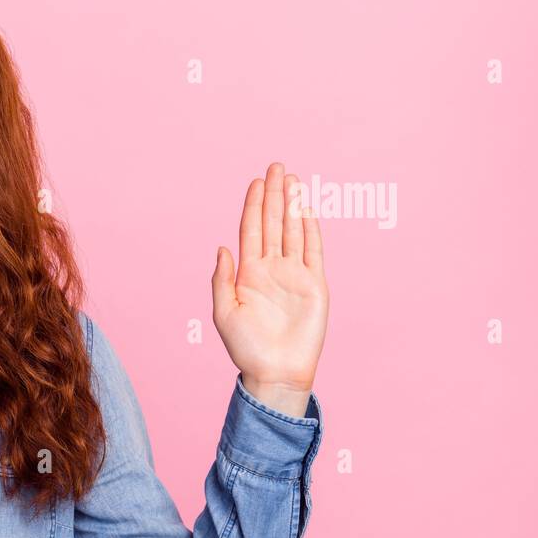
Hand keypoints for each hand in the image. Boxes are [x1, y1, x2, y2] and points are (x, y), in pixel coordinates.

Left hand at [212, 161, 328, 416]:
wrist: (275, 371)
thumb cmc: (246, 348)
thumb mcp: (223, 312)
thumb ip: (222, 279)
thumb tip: (223, 247)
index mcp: (248, 273)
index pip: (252, 230)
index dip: (253, 205)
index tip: (255, 181)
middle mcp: (272, 269)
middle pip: (274, 223)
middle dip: (274, 195)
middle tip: (275, 166)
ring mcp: (295, 274)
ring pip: (294, 231)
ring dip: (293, 205)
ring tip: (292, 179)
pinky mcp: (315, 284)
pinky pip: (314, 250)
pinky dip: (311, 228)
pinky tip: (307, 208)